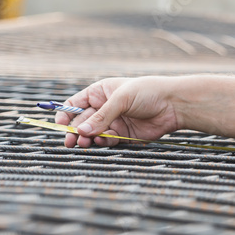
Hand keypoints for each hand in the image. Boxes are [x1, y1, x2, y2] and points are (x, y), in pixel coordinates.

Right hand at [62, 77, 181, 148]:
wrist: (174, 104)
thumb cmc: (148, 92)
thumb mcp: (122, 99)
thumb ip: (102, 116)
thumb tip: (81, 131)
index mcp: (100, 93)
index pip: (75, 104)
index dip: (65, 114)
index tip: (60, 125)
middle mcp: (105, 108)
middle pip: (82, 122)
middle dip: (75, 131)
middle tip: (70, 141)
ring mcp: (114, 122)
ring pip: (94, 133)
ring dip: (88, 138)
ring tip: (85, 142)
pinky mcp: (124, 135)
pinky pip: (108, 140)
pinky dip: (104, 141)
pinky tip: (104, 140)